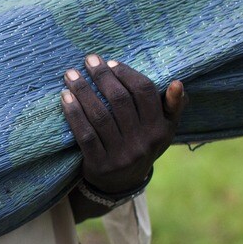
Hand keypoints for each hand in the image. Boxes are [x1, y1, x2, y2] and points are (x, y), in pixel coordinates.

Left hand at [61, 54, 184, 199]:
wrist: (121, 184)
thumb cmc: (142, 145)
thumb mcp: (163, 129)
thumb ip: (172, 106)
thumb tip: (177, 83)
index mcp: (160, 129)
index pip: (144, 92)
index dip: (126, 74)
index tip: (110, 62)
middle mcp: (143, 142)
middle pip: (120, 100)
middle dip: (102, 76)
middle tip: (89, 60)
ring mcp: (121, 155)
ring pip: (100, 115)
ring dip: (83, 91)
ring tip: (71, 74)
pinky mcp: (99, 164)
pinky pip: (85, 134)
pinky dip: (74, 113)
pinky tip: (65, 97)